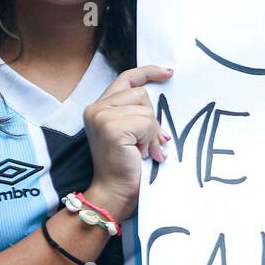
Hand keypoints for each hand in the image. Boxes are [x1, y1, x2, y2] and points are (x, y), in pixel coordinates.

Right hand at [83, 65, 172, 221]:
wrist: (114, 192)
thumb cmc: (125, 166)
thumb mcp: (132, 134)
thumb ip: (139, 116)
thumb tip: (158, 116)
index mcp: (99, 107)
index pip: (126, 78)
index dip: (148, 72)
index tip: (168, 72)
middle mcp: (96, 108)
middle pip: (141, 94)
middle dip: (151, 119)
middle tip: (147, 143)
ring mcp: (101, 116)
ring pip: (145, 109)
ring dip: (151, 132)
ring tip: (141, 150)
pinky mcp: (111, 127)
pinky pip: (146, 123)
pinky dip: (149, 140)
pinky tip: (140, 153)